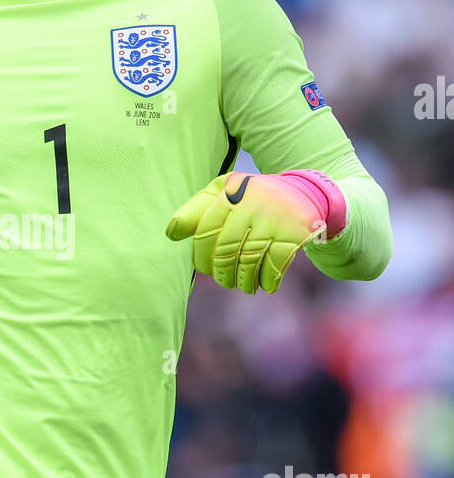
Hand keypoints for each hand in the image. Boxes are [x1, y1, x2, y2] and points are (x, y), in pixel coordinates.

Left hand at [165, 170, 338, 293]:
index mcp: (231, 191)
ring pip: (249, 261)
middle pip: (225, 249)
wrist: (305, 193)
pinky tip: (264, 285)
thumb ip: (197, 209)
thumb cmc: (253, 197)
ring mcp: (275, 219)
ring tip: (242, 285)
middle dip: (221, 272)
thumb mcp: (225, 192)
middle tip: (223, 280)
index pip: (205, 230)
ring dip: (243, 281)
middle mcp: (252, 202)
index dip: (200, 255)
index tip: (203, 267)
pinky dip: (267, 281)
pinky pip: (275, 266)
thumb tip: (171, 233)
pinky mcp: (295, 234)